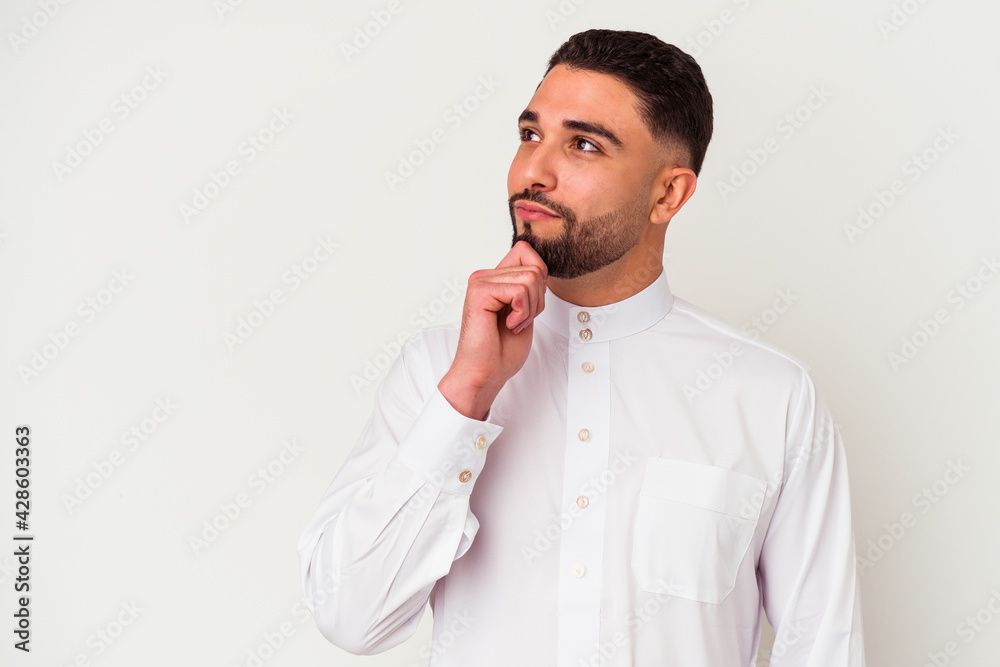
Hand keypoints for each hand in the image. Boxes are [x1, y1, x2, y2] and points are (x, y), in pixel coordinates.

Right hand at [438, 241, 547, 419]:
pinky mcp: (480, 292)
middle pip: (535, 267)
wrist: (485, 373)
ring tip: (513, 324)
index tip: (528, 306)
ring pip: (531, 279)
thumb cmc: (502, 349)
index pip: (526, 251)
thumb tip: (543, 269)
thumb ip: (530, 287)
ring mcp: (480, 282)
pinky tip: (507, 325)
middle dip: (538, 300)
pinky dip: (521, 313)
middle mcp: (485, 276)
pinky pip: (520, 291)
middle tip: (519, 320)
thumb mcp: (526, 311)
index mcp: (495, 278)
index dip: (539, 277)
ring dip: (529, 309)